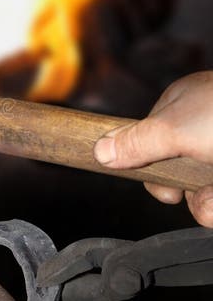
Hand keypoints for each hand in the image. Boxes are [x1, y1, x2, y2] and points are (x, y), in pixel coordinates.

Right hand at [94, 71, 212, 225]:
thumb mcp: (176, 129)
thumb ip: (136, 142)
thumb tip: (98, 151)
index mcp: (182, 105)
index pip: (149, 145)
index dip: (155, 175)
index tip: (168, 193)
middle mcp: (205, 126)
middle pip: (181, 174)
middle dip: (195, 195)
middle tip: (207, 191)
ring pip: (208, 191)